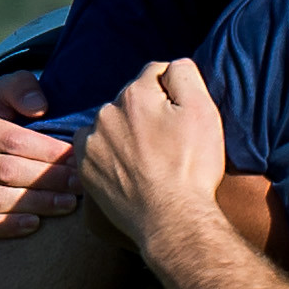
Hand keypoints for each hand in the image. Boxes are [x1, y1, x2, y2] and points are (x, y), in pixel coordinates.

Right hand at [0, 74, 73, 239]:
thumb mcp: (4, 100)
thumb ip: (21, 89)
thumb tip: (38, 107)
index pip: (12, 140)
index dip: (49, 151)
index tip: (79, 158)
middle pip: (7, 171)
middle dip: (50, 178)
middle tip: (82, 184)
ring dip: (38, 203)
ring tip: (70, 203)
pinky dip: (8, 226)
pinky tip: (36, 224)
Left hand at [75, 60, 227, 244]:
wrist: (173, 221)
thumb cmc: (192, 167)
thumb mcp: (202, 110)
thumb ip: (183, 73)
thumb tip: (169, 66)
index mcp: (136, 93)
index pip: (156, 75)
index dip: (174, 95)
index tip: (182, 120)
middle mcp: (107, 112)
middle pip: (131, 99)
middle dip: (148, 113)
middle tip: (168, 143)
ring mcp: (92, 141)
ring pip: (112, 123)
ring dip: (126, 133)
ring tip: (149, 160)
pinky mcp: (85, 167)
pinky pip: (95, 149)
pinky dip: (109, 154)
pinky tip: (129, 169)